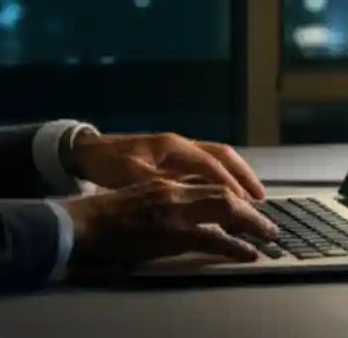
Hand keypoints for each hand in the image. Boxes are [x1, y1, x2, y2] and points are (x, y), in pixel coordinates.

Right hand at [61, 178, 279, 269]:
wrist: (81, 224)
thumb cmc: (106, 213)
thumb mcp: (140, 194)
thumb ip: (166, 195)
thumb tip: (190, 207)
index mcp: (165, 180)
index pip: (211, 176)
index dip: (236, 187)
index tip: (251, 202)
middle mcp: (173, 189)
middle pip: (223, 191)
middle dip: (249, 207)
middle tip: (267, 223)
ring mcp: (173, 210)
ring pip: (224, 208)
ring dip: (250, 223)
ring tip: (266, 236)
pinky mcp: (170, 233)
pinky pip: (211, 239)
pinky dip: (234, 246)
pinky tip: (247, 253)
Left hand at [71, 131, 265, 200]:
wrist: (86, 150)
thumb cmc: (107, 163)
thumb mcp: (131, 175)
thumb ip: (160, 183)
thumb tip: (188, 194)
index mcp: (173, 146)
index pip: (211, 164)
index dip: (230, 183)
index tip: (246, 203)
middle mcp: (180, 144)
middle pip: (222, 155)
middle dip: (244, 175)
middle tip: (261, 198)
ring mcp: (177, 149)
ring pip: (217, 157)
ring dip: (236, 174)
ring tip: (252, 195)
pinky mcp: (172, 157)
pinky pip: (206, 164)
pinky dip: (222, 176)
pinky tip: (227, 191)